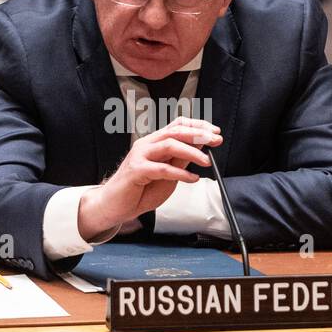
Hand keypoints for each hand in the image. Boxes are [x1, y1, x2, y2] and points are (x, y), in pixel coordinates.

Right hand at [78, 117, 222, 240]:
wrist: (115, 206)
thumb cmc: (139, 190)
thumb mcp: (167, 174)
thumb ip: (180, 159)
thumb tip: (199, 147)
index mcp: (154, 142)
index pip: (177, 125)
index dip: (197, 126)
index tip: (214, 131)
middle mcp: (146, 145)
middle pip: (175, 131)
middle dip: (199, 134)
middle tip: (216, 140)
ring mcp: (140, 156)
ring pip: (169, 144)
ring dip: (192, 152)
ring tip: (206, 161)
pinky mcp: (137, 171)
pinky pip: (163, 169)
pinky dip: (180, 173)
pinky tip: (192, 179)